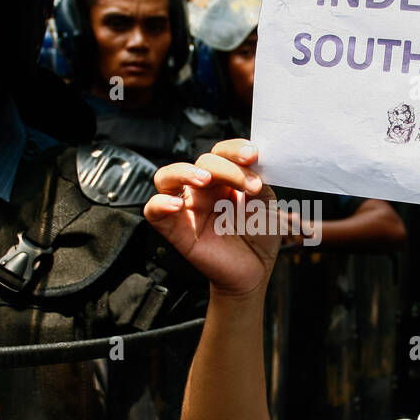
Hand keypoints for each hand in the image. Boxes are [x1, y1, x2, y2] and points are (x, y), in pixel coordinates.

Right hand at [144, 139, 282, 296]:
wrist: (254, 271)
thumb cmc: (258, 236)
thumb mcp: (266, 203)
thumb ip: (257, 180)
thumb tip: (252, 163)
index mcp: (224, 178)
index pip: (221, 152)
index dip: (235, 148)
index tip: (253, 155)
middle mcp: (202, 189)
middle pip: (202, 161)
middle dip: (228, 168)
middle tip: (251, 187)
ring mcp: (186, 207)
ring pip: (166, 176)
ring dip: (184, 172)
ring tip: (205, 179)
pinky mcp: (174, 229)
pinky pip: (153, 210)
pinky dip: (160, 203)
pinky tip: (178, 205)